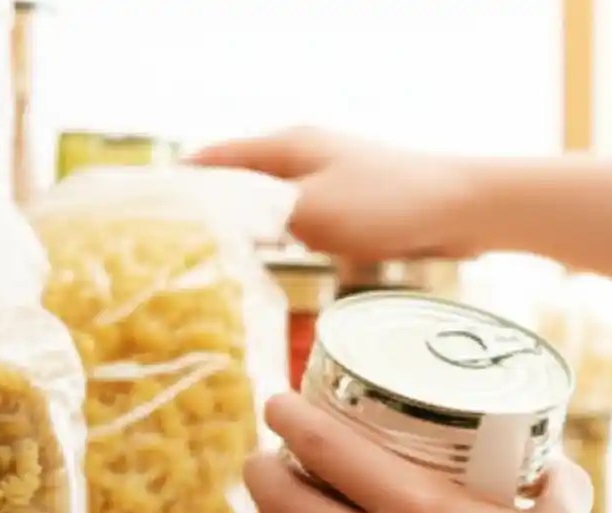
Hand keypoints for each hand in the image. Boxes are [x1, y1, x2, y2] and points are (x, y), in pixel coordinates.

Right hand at [191, 127, 480, 261]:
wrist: (466, 207)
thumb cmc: (388, 204)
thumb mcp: (311, 214)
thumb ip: (260, 219)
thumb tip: (218, 230)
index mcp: (286, 147)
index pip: (214, 159)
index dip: (179, 184)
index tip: (145, 212)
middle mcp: (302, 155)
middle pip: (237, 181)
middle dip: (205, 210)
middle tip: (171, 250)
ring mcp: (327, 178)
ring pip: (266, 204)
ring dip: (242, 229)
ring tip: (210, 262)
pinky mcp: (349, 203)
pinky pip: (296, 219)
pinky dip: (275, 238)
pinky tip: (268, 266)